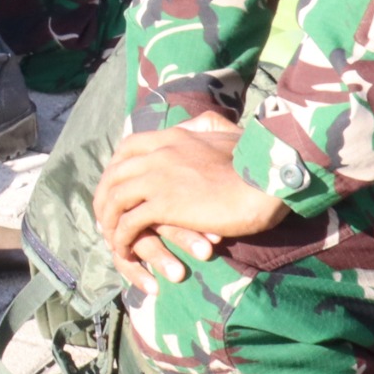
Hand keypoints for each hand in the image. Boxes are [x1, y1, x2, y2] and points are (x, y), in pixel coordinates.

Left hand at [94, 117, 290, 291]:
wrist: (268, 179)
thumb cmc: (256, 162)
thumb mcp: (226, 133)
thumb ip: (208, 127)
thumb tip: (201, 123)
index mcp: (171, 136)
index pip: (126, 148)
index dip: (116, 169)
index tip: (116, 186)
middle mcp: (157, 153)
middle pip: (113, 175)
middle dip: (104, 197)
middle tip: (106, 217)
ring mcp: (158, 178)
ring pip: (115, 199)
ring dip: (109, 221)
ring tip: (112, 239)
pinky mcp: (165, 205)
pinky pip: (129, 223)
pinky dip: (122, 238)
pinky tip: (125, 250)